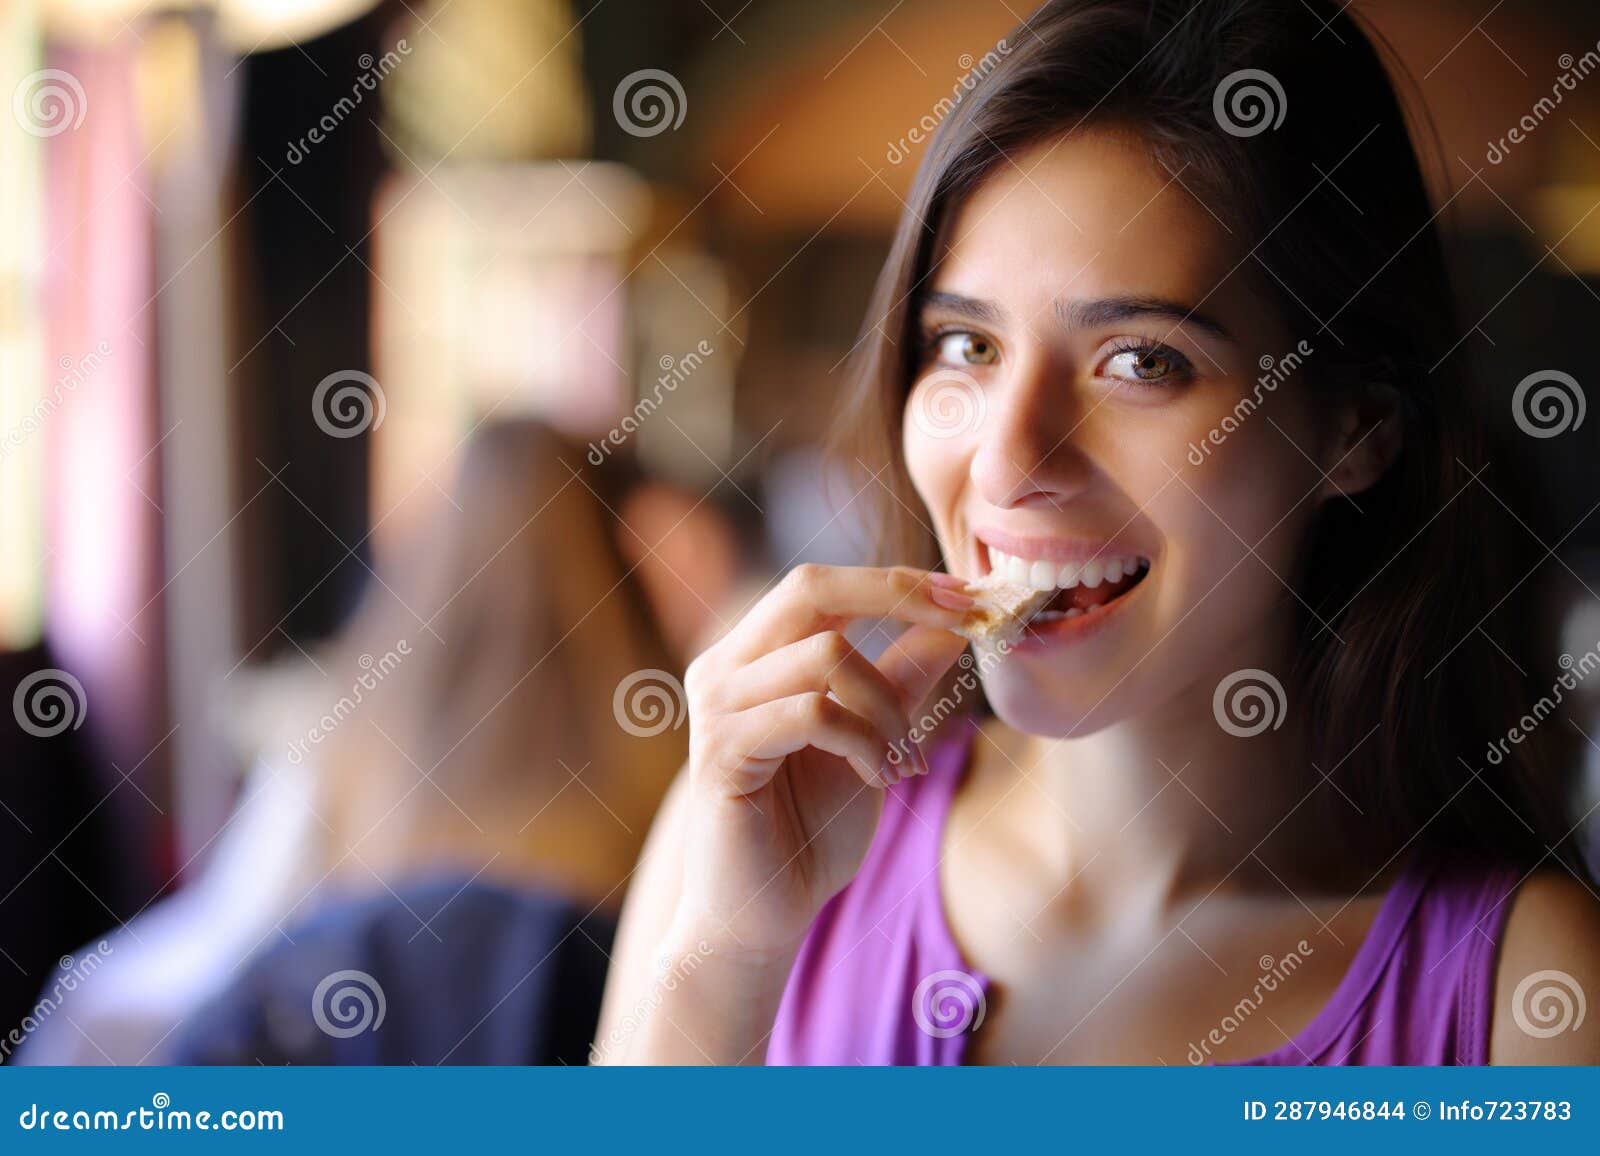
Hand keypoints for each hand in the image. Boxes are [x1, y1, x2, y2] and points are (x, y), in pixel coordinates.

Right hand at [672, 563, 971, 958]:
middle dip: (897, 599)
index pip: (820, 584)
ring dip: (888, 706)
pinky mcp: (722, 751)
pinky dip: (864, 740)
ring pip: (826, 654)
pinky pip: (814, 712)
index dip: (895, 583)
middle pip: (810, 587)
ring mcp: (716, 706)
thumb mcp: (872, 742)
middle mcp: (722, 667)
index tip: (970, 598)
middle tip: (965, 625)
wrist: (761, 915)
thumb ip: (899, 682)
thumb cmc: (808, 832)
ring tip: (905, 760)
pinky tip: (878, 778)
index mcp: (751, 657)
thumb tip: (952, 624)